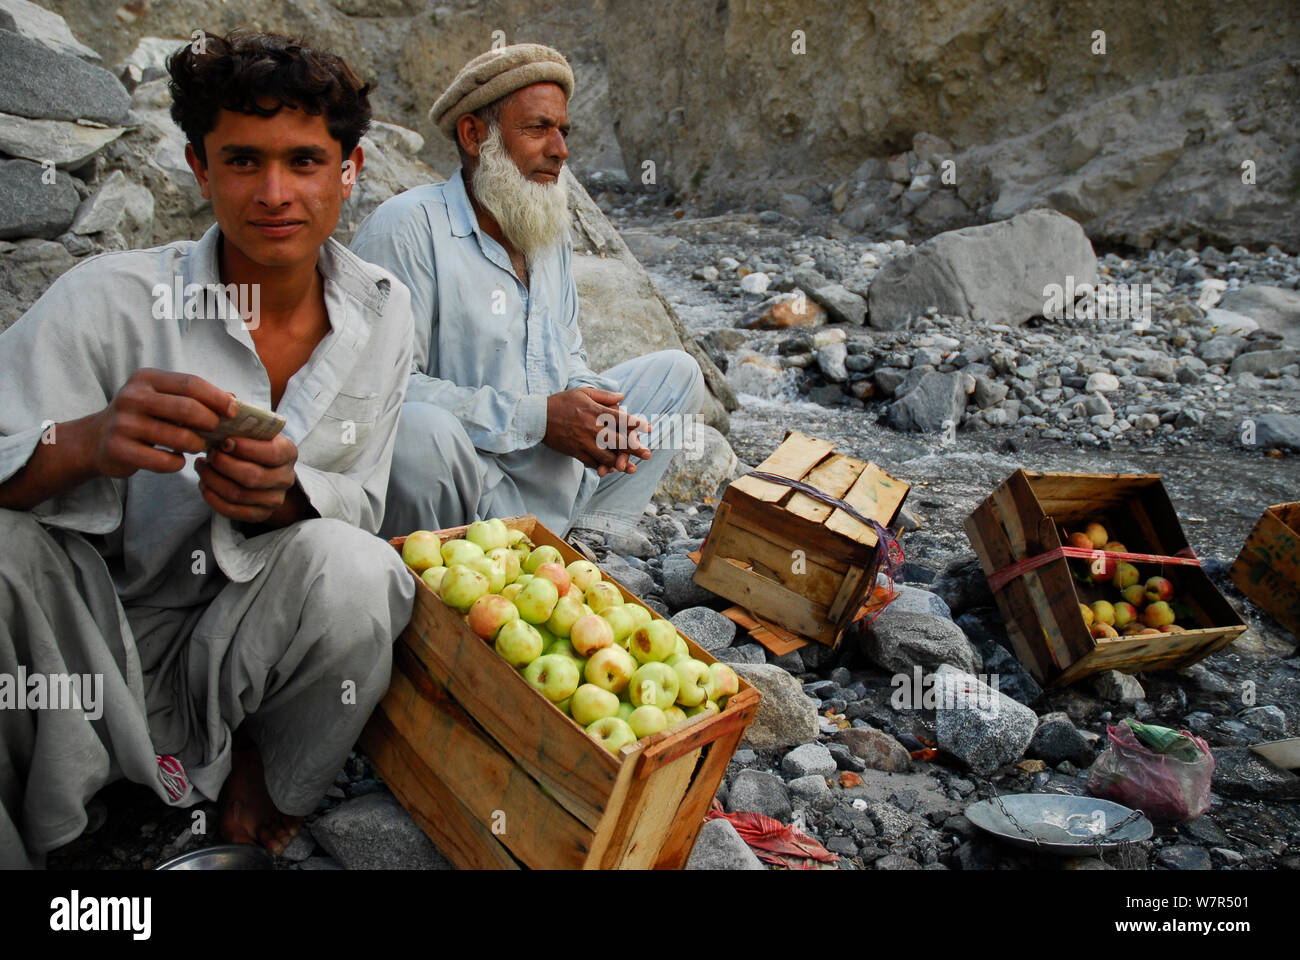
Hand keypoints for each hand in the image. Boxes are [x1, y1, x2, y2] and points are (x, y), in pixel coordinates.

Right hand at [89, 369, 236, 477]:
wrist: (95, 440)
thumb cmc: (142, 416)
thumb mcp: (162, 398)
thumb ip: (194, 397)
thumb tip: (235, 402)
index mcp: (146, 379)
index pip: (190, 383)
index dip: (217, 398)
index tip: (234, 411)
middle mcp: (132, 397)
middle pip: (187, 409)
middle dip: (210, 422)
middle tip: (216, 431)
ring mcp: (124, 424)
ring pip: (179, 438)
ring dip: (197, 445)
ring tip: (197, 445)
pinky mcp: (120, 450)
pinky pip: (164, 461)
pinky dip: (178, 463)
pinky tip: (177, 459)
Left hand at [195, 433, 299, 523]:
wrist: (265, 471)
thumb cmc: (254, 446)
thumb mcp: (256, 433)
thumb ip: (243, 428)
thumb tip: (218, 421)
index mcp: (288, 453)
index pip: (271, 453)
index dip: (245, 448)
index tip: (223, 442)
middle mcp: (286, 478)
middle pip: (252, 477)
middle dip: (223, 465)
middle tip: (209, 454)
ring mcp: (274, 500)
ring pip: (238, 494)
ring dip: (213, 480)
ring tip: (202, 467)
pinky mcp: (260, 514)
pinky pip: (232, 511)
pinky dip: (212, 498)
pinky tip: (204, 485)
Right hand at [543, 387, 651, 475]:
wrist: (538, 418)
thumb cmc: (561, 402)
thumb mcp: (582, 392)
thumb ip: (603, 395)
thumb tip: (622, 397)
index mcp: (595, 411)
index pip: (620, 418)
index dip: (635, 424)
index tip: (648, 428)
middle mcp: (592, 428)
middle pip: (618, 440)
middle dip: (634, 449)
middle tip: (647, 454)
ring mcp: (583, 442)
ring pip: (606, 456)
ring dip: (619, 463)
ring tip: (630, 468)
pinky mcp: (575, 452)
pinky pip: (592, 462)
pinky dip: (601, 466)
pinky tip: (609, 469)